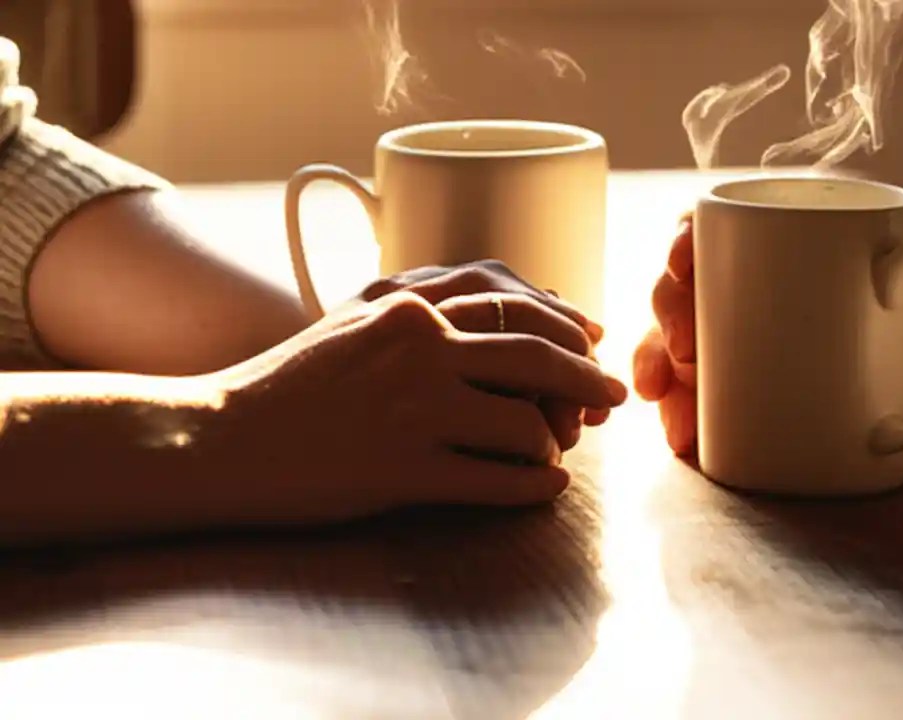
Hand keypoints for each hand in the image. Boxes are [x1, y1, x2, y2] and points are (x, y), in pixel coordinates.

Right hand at [217, 291, 627, 518]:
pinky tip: (547, 488)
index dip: (567, 323)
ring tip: (555, 452)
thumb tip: (499, 311)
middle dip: (587, 379)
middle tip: (613, 396)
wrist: (216, 439)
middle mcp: (417, 347)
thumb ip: (421, 306)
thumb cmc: (289, 383)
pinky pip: (496, 481)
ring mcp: (412, 410)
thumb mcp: (354, 320)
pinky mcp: (402, 471)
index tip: (593, 340)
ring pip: (524, 422)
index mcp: (408, 305)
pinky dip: (533, 487)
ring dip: (552, 442)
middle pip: (537, 356)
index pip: (515, 304)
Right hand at [632, 213, 902, 456]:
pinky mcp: (742, 386)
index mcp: (792, 247)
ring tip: (671, 410)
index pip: (719, 223)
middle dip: (666, 313)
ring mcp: (743, 337)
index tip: (683, 262)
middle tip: (684, 352)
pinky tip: (677, 431)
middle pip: (686, 283)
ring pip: (676, 339)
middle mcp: (755, 288)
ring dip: (658, 369)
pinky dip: (678, 410)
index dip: (685, 236)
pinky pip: (692, 390)